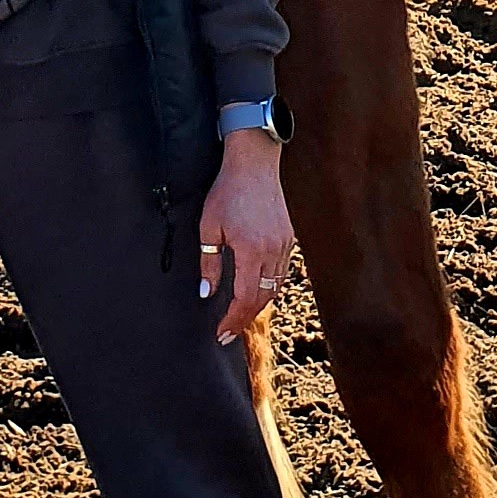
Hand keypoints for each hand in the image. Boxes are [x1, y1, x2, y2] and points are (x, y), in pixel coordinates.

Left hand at [196, 128, 295, 345]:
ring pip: (274, 288)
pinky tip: (256, 291)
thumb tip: (207, 294)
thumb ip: (210, 264)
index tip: (221, 334)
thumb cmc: (227, 192)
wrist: (254, 163)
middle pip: (262, 299)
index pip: (244, 298)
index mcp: (251, 250)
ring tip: (239, 316)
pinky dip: (269, 287)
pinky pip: (281, 272)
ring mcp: (284, 245)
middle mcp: (273, 252)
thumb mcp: (209, 227)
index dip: (233, 320)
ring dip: (258, 305)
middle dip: (244, 319)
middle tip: (228, 333)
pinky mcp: (289, 239)